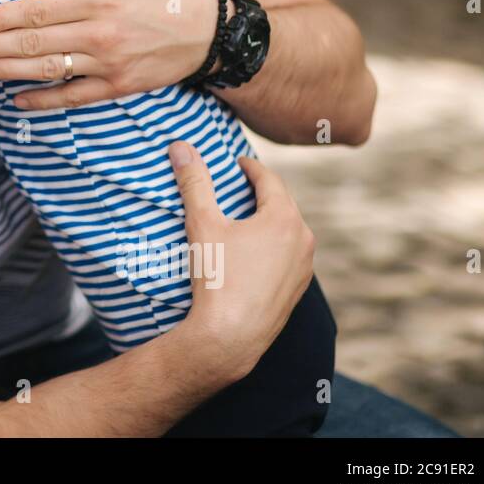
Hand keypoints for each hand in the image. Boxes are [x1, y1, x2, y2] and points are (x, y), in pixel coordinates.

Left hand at [0, 0, 217, 108]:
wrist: (209, 31)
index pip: (37, 10)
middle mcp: (98, 33)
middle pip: (32, 43)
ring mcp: (107, 64)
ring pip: (46, 70)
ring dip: (4, 72)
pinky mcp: (117, 87)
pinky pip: (73, 98)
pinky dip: (42, 101)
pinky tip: (14, 101)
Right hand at [167, 141, 315, 382]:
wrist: (229, 337)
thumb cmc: (217, 277)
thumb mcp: (201, 224)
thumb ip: (194, 182)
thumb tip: (180, 146)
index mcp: (285, 219)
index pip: (270, 180)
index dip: (251, 167)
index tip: (238, 162)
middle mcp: (303, 240)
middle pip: (283, 204)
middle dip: (262, 192)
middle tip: (241, 184)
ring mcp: (303, 268)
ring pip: (288, 231)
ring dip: (269, 219)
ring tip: (246, 217)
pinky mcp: (296, 290)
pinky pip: (287, 256)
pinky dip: (272, 245)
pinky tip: (252, 253)